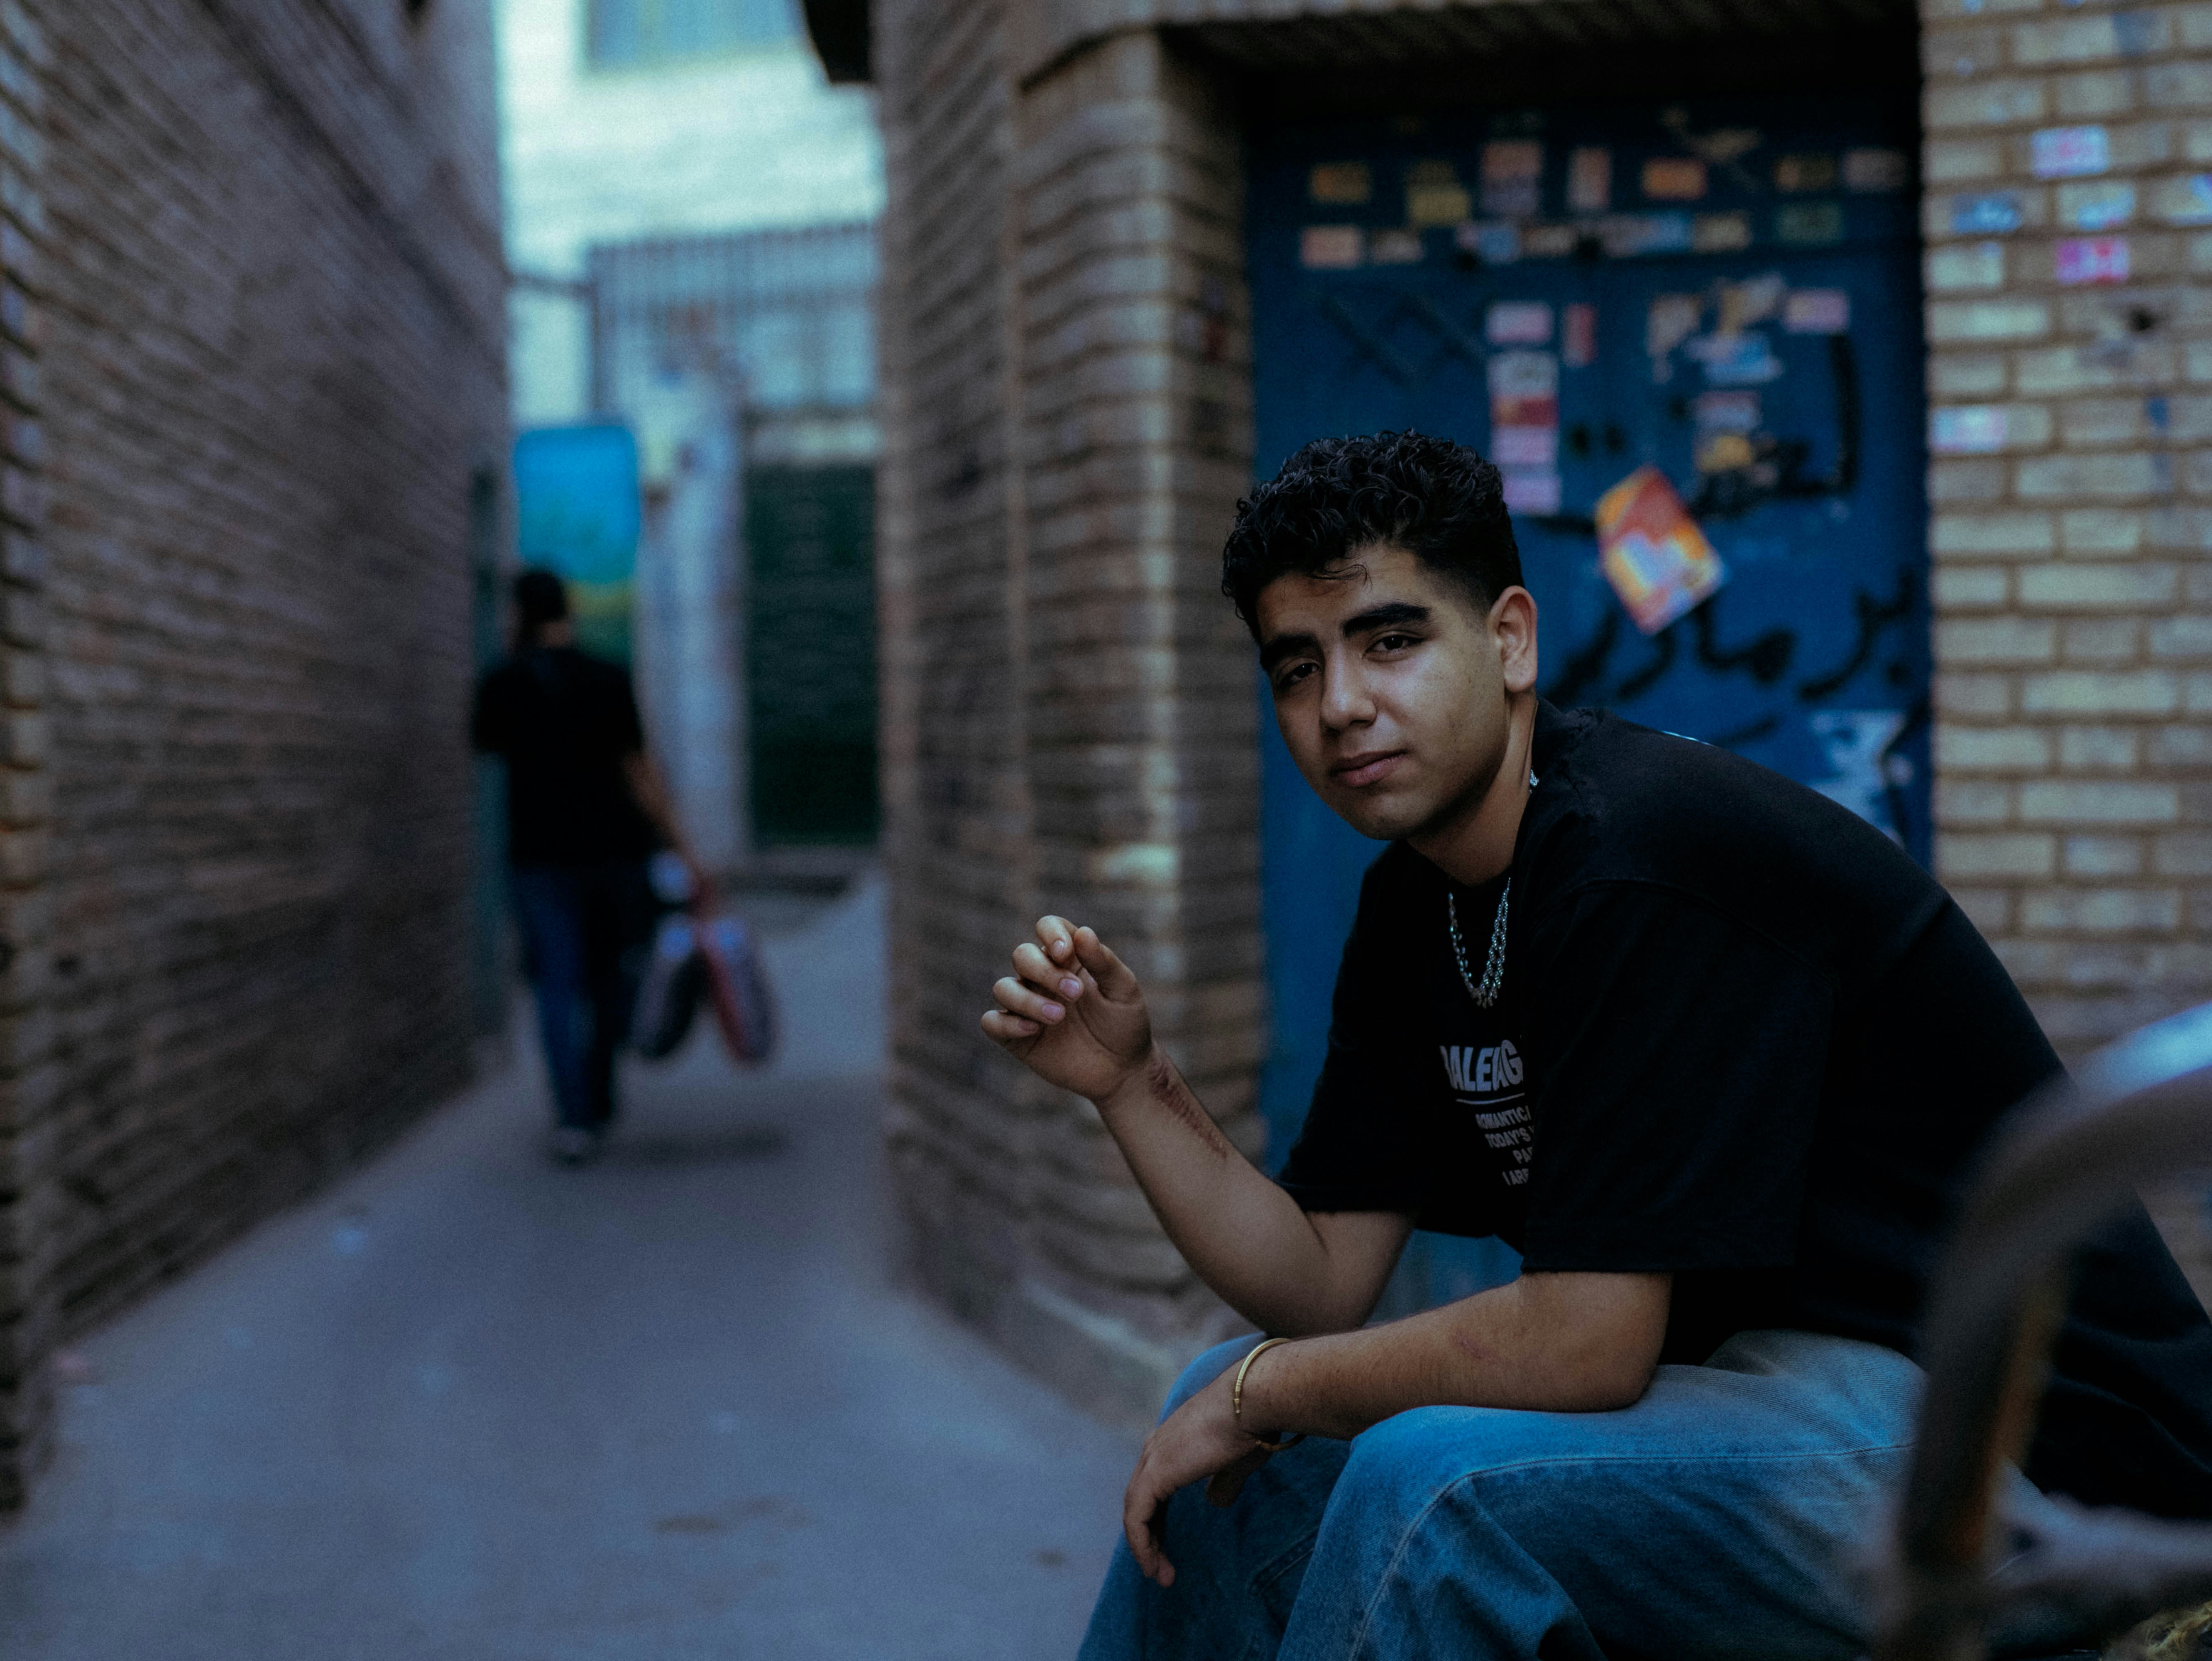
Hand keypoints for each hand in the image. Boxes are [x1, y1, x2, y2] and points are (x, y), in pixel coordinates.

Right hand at [980, 917, 1151, 1103]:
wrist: (1123, 1070)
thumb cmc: (1125, 1024)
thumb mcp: (1123, 990)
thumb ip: (1103, 961)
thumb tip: (1083, 932)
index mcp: (1069, 959)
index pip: (1048, 928)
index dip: (1050, 933)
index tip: (1065, 952)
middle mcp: (1043, 978)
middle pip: (1021, 955)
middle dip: (1044, 971)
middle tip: (1075, 993)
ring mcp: (1028, 1007)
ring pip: (1003, 988)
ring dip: (1027, 999)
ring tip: (1059, 1017)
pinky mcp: (1018, 1037)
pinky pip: (992, 1023)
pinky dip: (1006, 1024)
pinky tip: (1033, 1030)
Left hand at [1122, 1368, 1275, 1586]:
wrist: (1251, 1401)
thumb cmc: (1252, 1425)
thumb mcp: (1237, 1461)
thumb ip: (1224, 1482)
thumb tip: (1216, 1502)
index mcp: (1173, 1442)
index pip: (1155, 1487)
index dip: (1159, 1519)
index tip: (1167, 1548)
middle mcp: (1156, 1448)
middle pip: (1141, 1501)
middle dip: (1151, 1537)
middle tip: (1161, 1569)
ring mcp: (1153, 1459)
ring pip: (1135, 1511)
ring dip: (1146, 1547)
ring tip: (1160, 1576)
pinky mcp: (1155, 1474)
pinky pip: (1137, 1518)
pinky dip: (1142, 1544)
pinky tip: (1153, 1566)